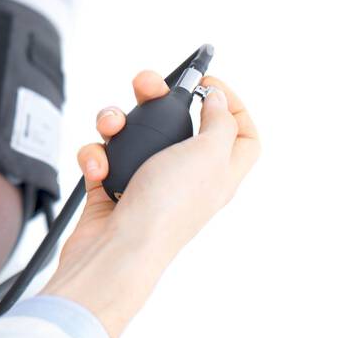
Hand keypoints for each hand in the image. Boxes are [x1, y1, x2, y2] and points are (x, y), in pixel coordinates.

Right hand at [42, 73, 259, 337]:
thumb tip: (217, 101)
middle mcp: (185, 175)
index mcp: (219, 171)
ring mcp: (147, 181)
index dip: (232, 105)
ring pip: (133, 133)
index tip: (209, 85)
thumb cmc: (166, 210)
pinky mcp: (111, 187)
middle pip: (180, 123)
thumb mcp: (209, 156)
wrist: (116, 252)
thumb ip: (220, 122)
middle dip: (159, 98)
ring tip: (112, 128)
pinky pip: (102, 155)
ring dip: (116, 121)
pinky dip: (96, 155)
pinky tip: (98, 166)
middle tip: (148, 86)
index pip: (241, 134)